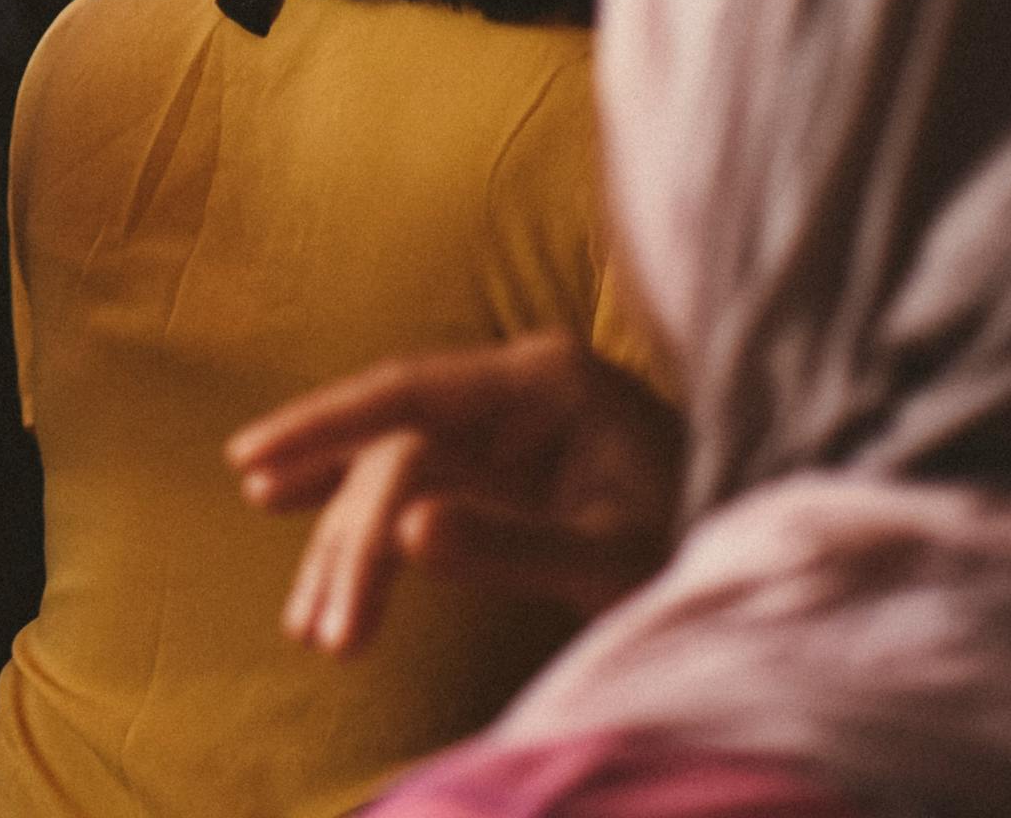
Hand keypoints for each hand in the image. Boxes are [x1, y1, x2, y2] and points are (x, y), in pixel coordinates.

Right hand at [229, 334, 684, 652]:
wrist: (759, 556)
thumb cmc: (700, 544)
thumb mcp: (615, 557)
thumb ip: (515, 544)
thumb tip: (405, 533)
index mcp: (546, 380)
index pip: (408, 392)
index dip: (321, 426)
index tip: (251, 463)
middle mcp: (515, 392)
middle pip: (396, 449)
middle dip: (347, 541)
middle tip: (315, 625)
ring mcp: (507, 430)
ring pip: (395, 479)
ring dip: (351, 553)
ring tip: (312, 630)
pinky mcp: (505, 472)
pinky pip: (416, 497)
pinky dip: (373, 542)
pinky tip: (319, 564)